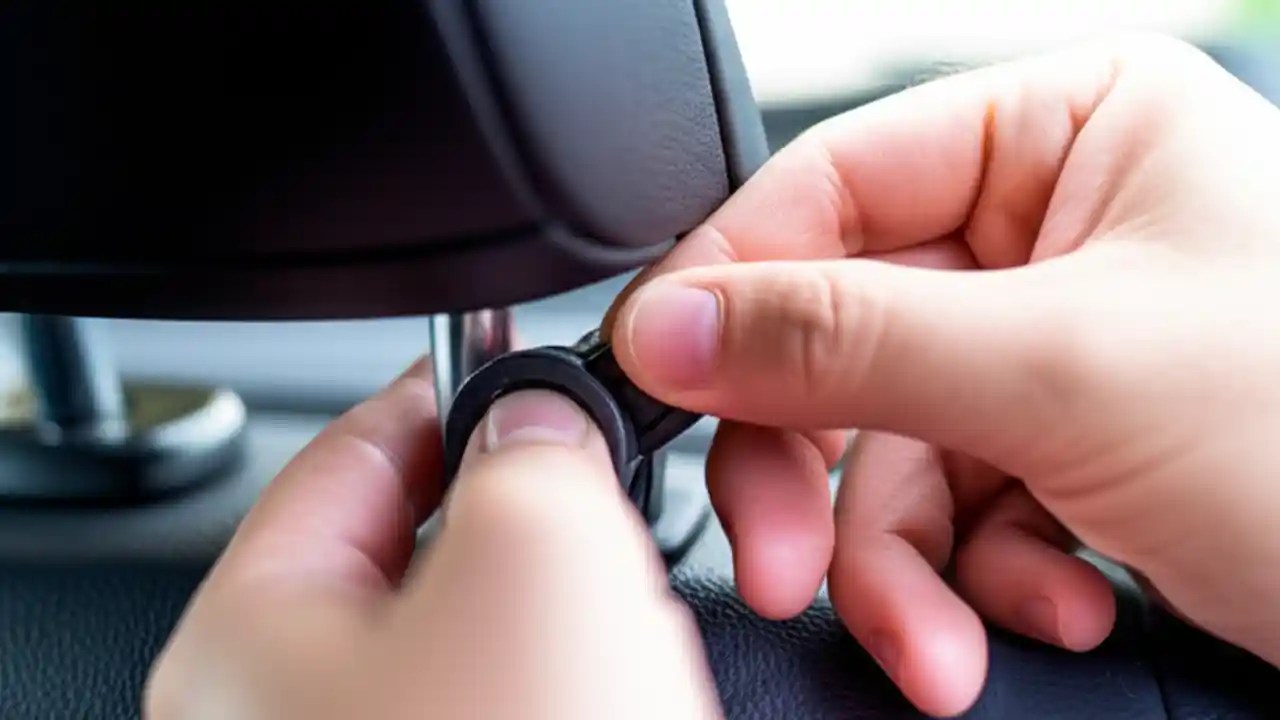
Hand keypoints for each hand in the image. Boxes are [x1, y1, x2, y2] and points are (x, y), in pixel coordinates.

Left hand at [145, 359, 717, 718]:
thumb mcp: (535, 562)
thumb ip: (528, 450)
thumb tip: (540, 416)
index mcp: (255, 636)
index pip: (351, 453)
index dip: (456, 391)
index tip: (533, 370)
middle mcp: (295, 714)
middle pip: (415, 546)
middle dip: (530, 509)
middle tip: (613, 488)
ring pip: (482, 634)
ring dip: (569, 604)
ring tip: (638, 603)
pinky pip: (520, 702)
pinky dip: (577, 678)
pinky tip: (631, 689)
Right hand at [606, 34, 1279, 716]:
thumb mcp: (1067, 370)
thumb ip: (844, 340)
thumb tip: (670, 320)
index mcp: (1066, 136)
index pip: (831, 190)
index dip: (735, 290)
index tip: (667, 380)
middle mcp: (1052, 232)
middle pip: (846, 340)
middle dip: (819, 476)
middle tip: (782, 560)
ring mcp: (1054, 351)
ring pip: (894, 452)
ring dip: (902, 569)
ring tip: (937, 647)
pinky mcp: (1067, 453)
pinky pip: (957, 511)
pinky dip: (975, 583)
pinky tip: (1040, 615)